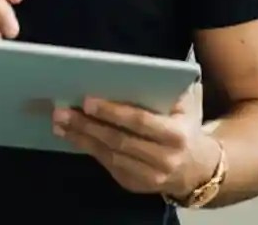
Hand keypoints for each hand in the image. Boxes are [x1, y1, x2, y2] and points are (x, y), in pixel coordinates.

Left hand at [52, 86, 219, 197]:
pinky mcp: (135, 185)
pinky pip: (108, 165)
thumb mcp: (187, 106)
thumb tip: (131, 72)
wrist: (197, 169)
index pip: (140, 122)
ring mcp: (148, 177)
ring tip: (60, 123)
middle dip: (88, 125)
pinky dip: (88, 150)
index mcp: (176, 135)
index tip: (88, 100)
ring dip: (81, 138)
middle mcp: (164, 159)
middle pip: (119, 140)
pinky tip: (72, 136)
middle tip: (63, 111)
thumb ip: (168, 89)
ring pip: (109, 155)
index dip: (112, 112)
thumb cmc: (186, 126)